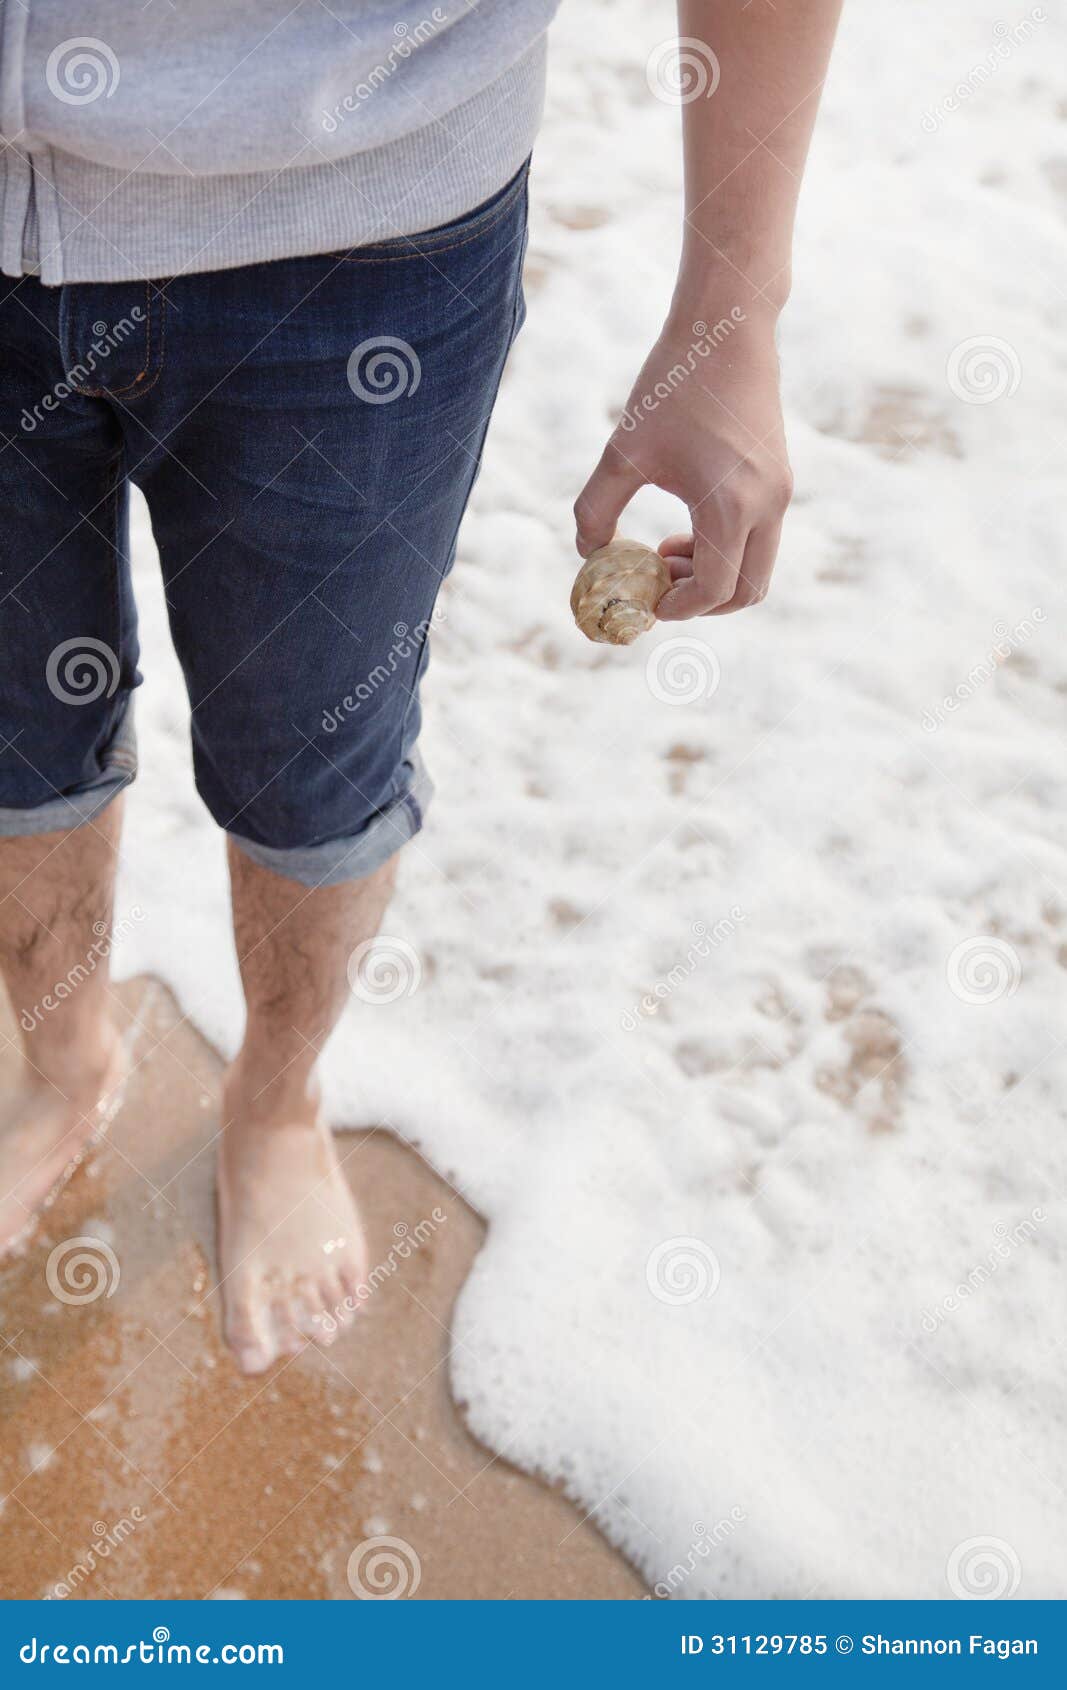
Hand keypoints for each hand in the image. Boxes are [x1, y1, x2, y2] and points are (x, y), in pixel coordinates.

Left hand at [574, 307, 792, 618]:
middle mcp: (767, 505)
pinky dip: (726, 549)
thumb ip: (596, 510)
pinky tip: (687, 523)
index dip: (678, 607)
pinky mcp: (781, 480)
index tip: (646, 600)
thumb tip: (588, 555)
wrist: (726, 330)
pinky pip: (760, 539)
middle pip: (747, 592)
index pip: (713, 590)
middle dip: (701, 601)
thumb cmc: (671, 386)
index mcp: (730, 504)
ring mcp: (781, 493)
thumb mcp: (622, 452)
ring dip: (714, 575)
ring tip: (667, 547)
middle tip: (658, 581)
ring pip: (757, 569)